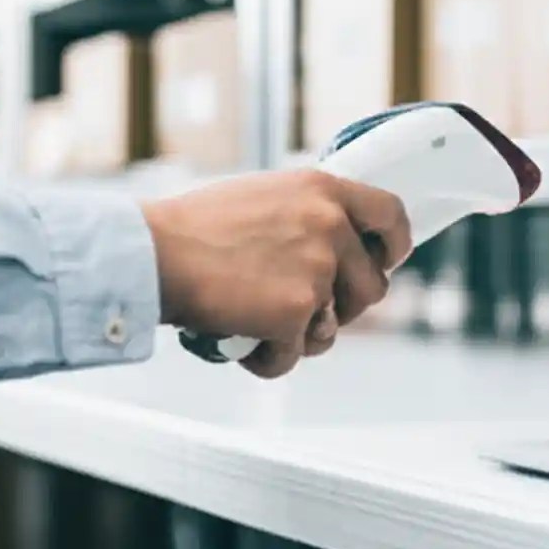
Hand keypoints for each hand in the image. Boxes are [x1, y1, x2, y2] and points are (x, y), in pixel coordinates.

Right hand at [140, 170, 411, 378]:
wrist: (153, 254)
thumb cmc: (194, 228)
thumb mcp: (266, 197)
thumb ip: (309, 216)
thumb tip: (337, 245)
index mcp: (323, 190)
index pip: (391, 215)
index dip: (395, 246)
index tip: (386, 262)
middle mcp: (329, 226)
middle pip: (371, 287)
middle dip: (342, 307)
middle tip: (304, 311)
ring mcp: (317, 271)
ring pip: (333, 328)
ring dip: (302, 336)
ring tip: (259, 324)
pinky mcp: (296, 314)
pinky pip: (294, 355)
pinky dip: (266, 358)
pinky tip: (239, 340)